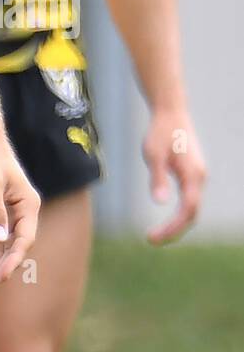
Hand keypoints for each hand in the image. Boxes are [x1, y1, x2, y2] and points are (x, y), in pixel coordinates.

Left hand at [142, 107, 205, 243]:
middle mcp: (199, 178)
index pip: (188, 211)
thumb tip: (159, 202)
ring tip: (156, 235)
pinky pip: (189, 200)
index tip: (153, 238)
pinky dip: (179, 214)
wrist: (170, 112)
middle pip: (192, 214)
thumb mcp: (153, 154)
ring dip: (177, 224)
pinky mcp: (192, 174)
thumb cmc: (160, 131)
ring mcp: (197, 176)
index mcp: (193, 175)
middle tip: (151, 240)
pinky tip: (166, 220)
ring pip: (191, 208)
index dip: (173, 228)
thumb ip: (157, 178)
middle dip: (174, 231)